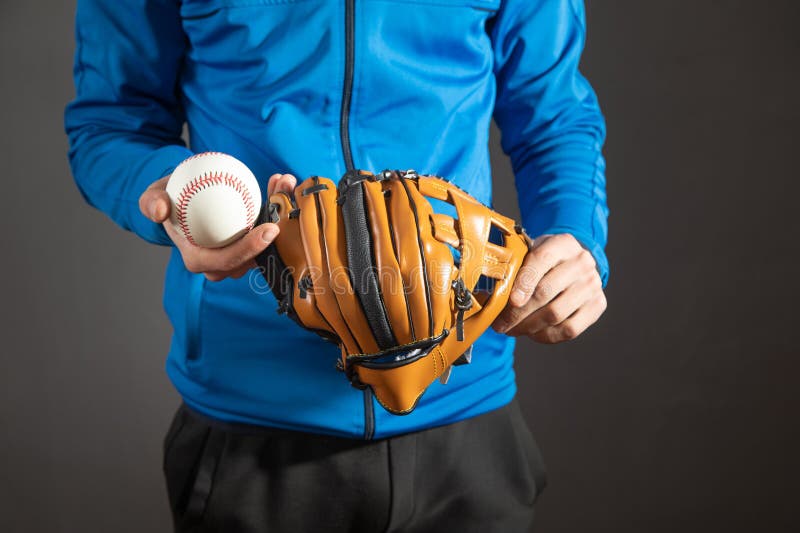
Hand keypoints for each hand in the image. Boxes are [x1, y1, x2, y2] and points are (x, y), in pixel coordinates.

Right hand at [138, 172, 296, 280]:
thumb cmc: (168, 201)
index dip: (250, 250)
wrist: (181, 198)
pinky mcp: (253, 241)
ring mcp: (240, 254)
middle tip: (282, 200)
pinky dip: (277, 206)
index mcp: (200, 259)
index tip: (269, 229)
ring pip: (266, 244)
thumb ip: (151, 202)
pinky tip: (281, 183)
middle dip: (275, 233)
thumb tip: (160, 209)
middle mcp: (223, 263)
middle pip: (254, 256)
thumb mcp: (152, 197)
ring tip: (284, 185)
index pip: (228, 261)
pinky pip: (269, 229)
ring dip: (280, 215)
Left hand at [492, 233, 606, 342]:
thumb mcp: (531, 251)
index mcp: (562, 244)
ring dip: (529, 327)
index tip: (511, 302)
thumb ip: (515, 267)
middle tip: (500, 324)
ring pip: (556, 314)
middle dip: (518, 313)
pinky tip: (532, 333)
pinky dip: (547, 336)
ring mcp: (592, 285)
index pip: (541, 261)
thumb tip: (488, 295)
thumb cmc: (545, 259)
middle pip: (546, 292)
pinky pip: (569, 329)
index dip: (523, 283)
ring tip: (512, 330)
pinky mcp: (597, 305)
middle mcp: (582, 262)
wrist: (576, 261)